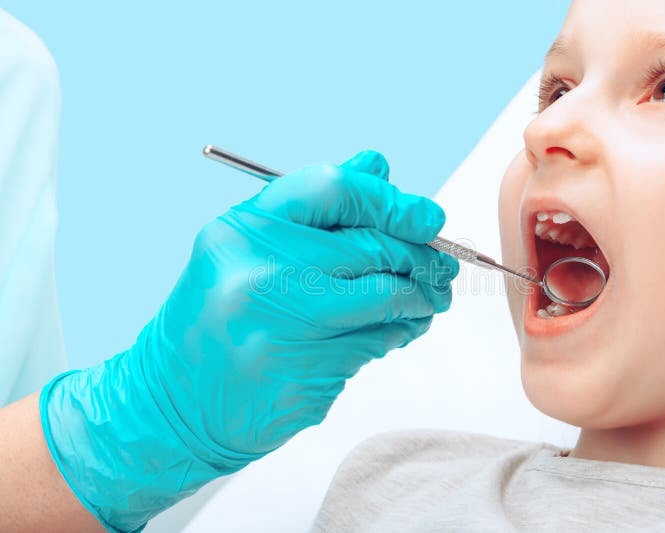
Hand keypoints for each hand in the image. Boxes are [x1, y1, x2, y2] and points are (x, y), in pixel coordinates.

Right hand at [39, 150, 457, 531]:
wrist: (175, 402)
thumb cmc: (218, 315)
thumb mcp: (248, 247)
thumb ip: (316, 207)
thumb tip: (379, 165)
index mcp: (245, 230)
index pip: (335, 188)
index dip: (391, 199)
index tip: (425, 217)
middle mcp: (260, 273)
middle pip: (372, 245)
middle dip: (422, 255)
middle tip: (443, 264)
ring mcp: (283, 329)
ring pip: (385, 299)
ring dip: (422, 297)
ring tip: (429, 298)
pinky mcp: (306, 376)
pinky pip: (375, 344)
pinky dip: (397, 334)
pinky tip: (396, 330)